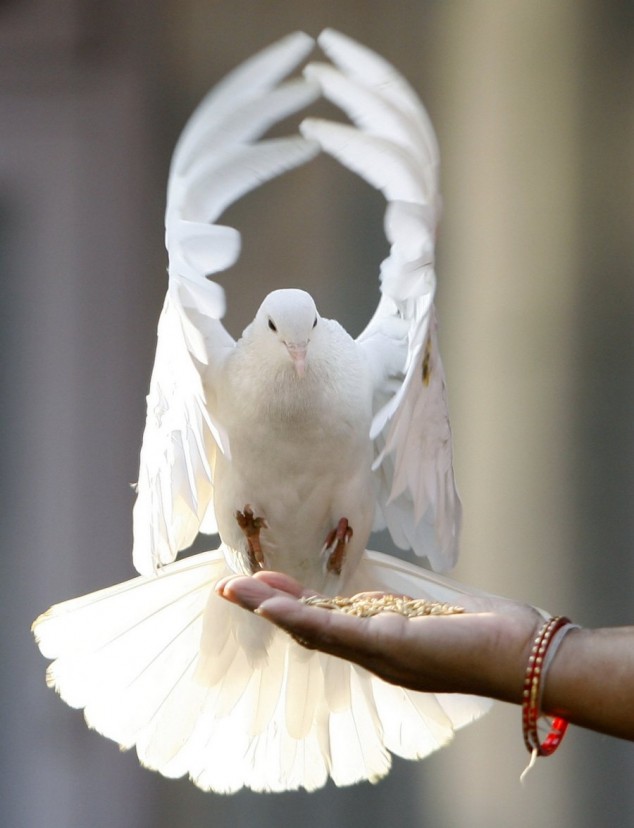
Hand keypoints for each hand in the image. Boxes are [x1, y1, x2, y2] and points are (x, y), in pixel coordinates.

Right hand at [217, 570, 542, 703]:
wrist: (518, 655)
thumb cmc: (482, 632)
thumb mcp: (432, 615)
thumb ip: (403, 608)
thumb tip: (383, 596)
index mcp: (377, 641)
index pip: (322, 621)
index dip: (288, 603)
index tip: (262, 583)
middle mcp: (369, 651)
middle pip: (307, 628)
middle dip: (267, 607)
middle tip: (230, 587)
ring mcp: (375, 650)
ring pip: (312, 629)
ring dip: (271, 609)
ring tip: (238, 591)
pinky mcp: (388, 644)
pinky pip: (335, 630)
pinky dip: (300, 617)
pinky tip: (273, 604)